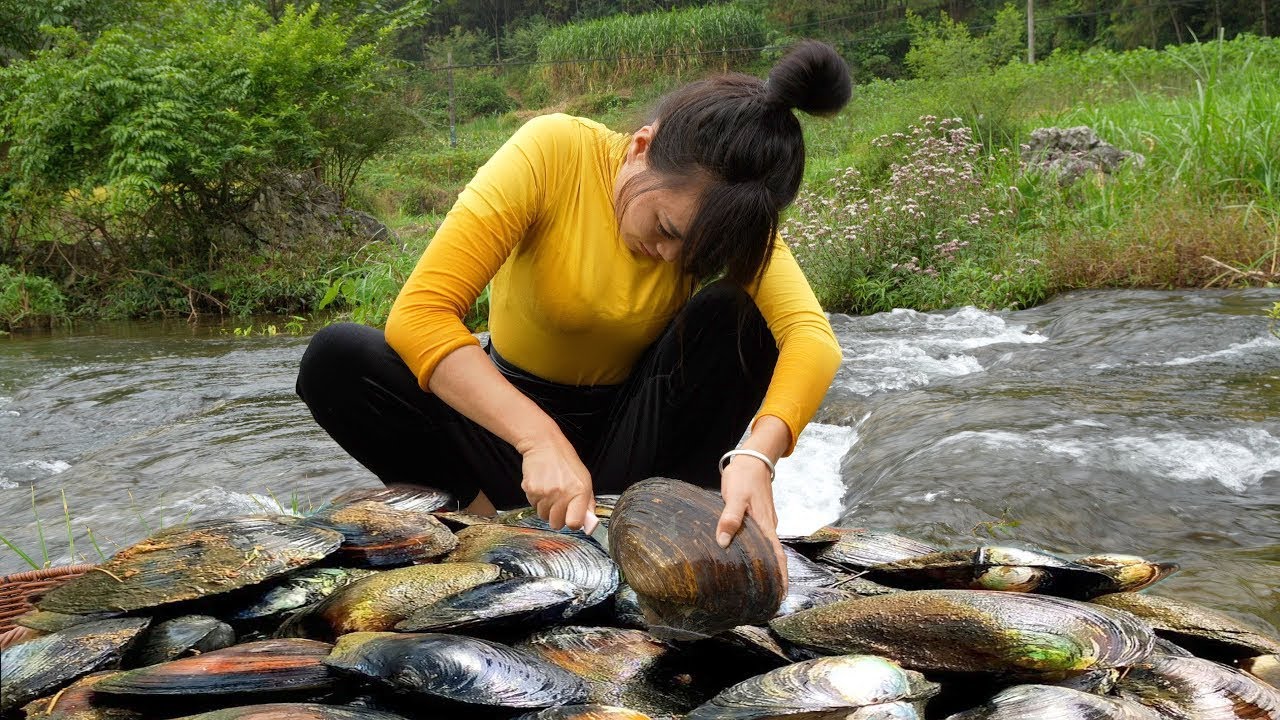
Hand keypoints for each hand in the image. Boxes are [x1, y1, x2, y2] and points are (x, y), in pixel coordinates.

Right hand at [519, 434, 597, 533]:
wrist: (544, 445)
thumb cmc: (566, 462)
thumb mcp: (584, 479)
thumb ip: (588, 503)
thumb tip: (590, 525)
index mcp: (579, 491)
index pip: (574, 523)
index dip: (572, 522)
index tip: (571, 517)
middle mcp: (562, 493)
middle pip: (556, 524)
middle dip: (557, 516)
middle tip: (559, 502)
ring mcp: (545, 492)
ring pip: (543, 515)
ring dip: (546, 507)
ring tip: (550, 490)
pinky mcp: (531, 489)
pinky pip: (532, 505)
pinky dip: (536, 499)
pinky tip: (542, 485)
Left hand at [716, 456, 788, 592]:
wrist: (753, 460)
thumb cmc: (743, 478)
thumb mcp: (734, 497)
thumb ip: (729, 519)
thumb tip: (723, 542)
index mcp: (765, 525)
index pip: (778, 556)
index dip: (782, 576)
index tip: (783, 595)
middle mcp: (768, 527)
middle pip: (774, 556)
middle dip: (774, 577)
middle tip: (767, 598)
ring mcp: (765, 522)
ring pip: (767, 548)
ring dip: (766, 565)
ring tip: (757, 584)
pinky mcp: (759, 517)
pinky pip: (761, 539)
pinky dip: (759, 552)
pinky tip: (748, 557)